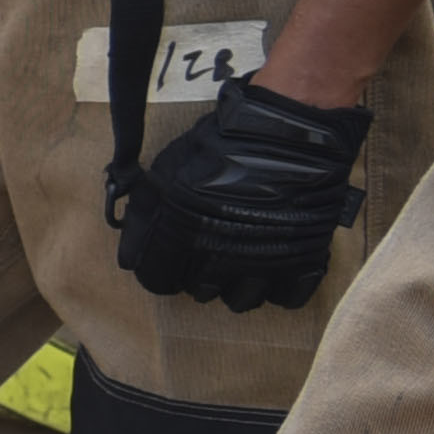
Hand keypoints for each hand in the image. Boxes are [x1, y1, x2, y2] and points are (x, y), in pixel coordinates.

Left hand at [118, 68, 372, 308]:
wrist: (287, 133)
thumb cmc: (220, 145)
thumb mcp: (165, 174)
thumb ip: (143, 218)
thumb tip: (128, 260)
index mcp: (181, 238)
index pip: (156, 280)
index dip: (158, 268)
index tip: (167, 257)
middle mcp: (221, 259)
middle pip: (199, 291)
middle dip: (197, 274)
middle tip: (207, 248)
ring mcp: (265, 263)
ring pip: (242, 300)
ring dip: (236, 284)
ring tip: (241, 257)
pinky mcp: (304, 259)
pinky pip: (287, 296)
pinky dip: (278, 286)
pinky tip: (272, 265)